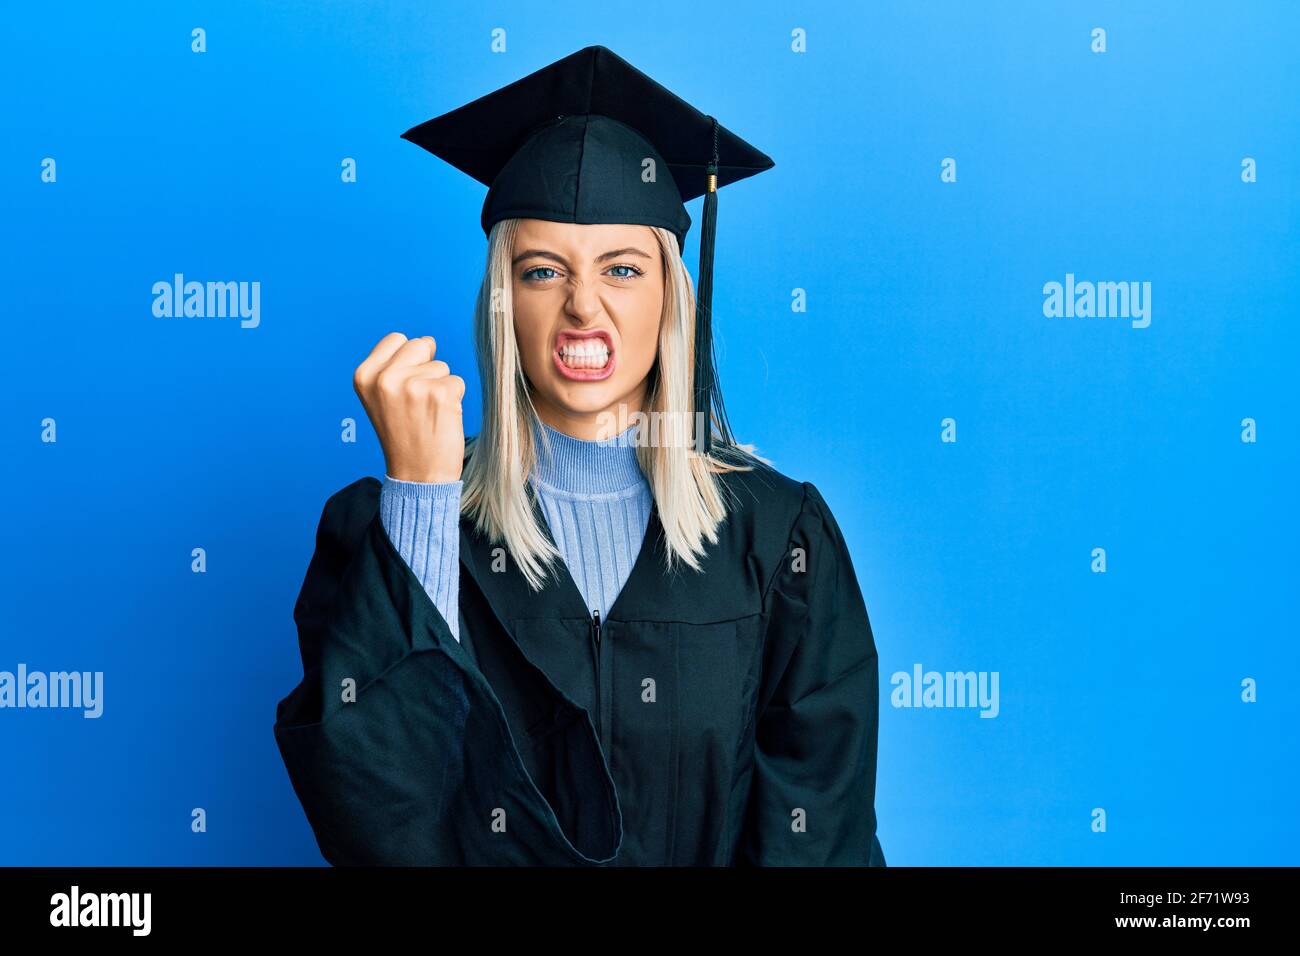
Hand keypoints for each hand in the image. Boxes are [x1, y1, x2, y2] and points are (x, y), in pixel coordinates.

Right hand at [353, 332, 466, 482]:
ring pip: (441, 365)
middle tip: (418, 402)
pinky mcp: (439, 395)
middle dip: (426, 368)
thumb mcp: (382, 398)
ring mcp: (412, 386)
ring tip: (427, 414)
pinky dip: (454, 400)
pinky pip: (457, 382)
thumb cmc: (404, 436)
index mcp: (364, 376)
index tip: (405, 387)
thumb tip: (427, 341)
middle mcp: (384, 379)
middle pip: (421, 345)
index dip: (409, 359)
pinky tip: (440, 419)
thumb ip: (394, 366)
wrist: (418, 475)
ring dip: (440, 387)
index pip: (397, 339)